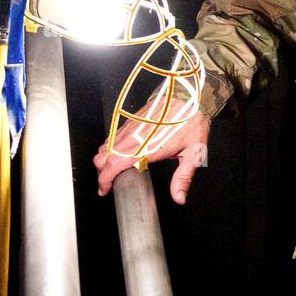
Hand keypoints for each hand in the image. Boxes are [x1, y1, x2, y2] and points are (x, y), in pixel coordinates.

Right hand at [94, 110, 210, 204]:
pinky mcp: (131, 121)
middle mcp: (134, 137)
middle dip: (101, 173)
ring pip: (105, 146)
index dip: (104, 179)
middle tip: (109, 183)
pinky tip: (119, 155)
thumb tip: (178, 198)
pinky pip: (112, 136)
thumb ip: (183, 178)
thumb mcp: (194, 154)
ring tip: (113, 172)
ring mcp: (131, 127)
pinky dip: (109, 148)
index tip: (104, 190)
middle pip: (103, 157)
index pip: (115, 165)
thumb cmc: (193, 123)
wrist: (191, 97)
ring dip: (104, 160)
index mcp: (147, 148)